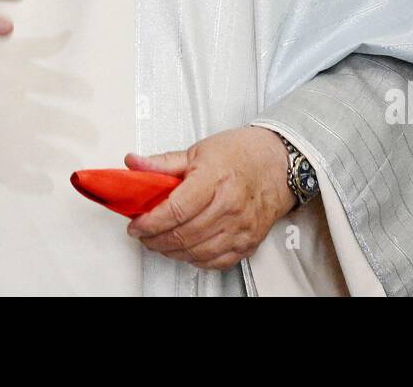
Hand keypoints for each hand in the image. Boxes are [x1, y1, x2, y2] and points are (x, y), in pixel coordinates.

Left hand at [123, 125, 294, 269]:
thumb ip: (162, 163)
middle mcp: (230, 206)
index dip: (150, 222)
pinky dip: (195, 259)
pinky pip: (216, 262)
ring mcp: (241, 228)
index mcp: (215, 179)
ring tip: (160, 241)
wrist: (278, 163)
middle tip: (144, 233)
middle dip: (155, 239)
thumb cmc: (241, 154)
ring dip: (171, 251)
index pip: (175, 210)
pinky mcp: (248, 242)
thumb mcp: (198, 151)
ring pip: (197, 253)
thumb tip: (134, 164)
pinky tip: (186, 248)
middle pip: (184, 235)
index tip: (137, 224)